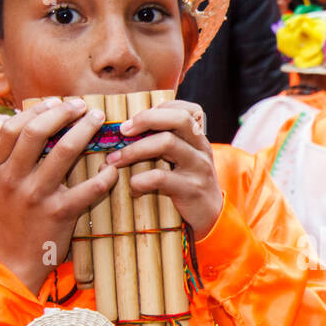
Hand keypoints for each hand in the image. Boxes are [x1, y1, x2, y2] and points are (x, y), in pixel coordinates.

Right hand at [0, 98, 117, 294]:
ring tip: (99, 122)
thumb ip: (12, 160)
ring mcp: (37, 195)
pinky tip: (112, 169)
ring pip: (64, 152)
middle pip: (38, 132)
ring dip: (85, 131)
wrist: (8, 262)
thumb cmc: (9, 221)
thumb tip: (32, 125)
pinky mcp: (59, 214)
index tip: (57, 102)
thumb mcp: (0, 187)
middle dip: (64, 113)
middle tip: (84, 107)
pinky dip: (104, 176)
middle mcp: (14, 178)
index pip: (13, 128)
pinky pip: (87, 189)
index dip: (37, 110)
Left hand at [102, 100, 222, 236]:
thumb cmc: (187, 185)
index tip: (132, 120)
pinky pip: (161, 177)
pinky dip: (140, 180)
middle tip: (122, 131)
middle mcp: (201, 148)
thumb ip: (166, 144)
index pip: (184, 109)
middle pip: (178, 119)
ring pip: (167, 143)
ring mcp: (198, 167)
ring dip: (134, 149)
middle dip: (146, 119)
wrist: (210, 217)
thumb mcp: (183, 161)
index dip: (157, 108)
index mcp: (197, 138)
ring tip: (114, 160)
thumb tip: (127, 131)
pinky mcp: (191, 188)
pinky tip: (132, 187)